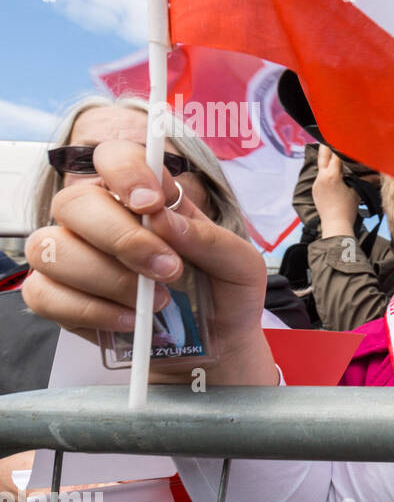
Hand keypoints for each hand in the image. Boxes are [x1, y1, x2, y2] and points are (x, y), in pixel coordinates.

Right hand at [22, 139, 276, 385]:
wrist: (216, 345)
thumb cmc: (224, 293)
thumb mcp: (240, 265)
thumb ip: (210, 239)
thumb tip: (165, 219)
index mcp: (141, 196)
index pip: (113, 157)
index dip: (125, 172)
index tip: (150, 203)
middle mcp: (97, 218)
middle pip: (74, 202)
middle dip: (122, 238)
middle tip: (169, 269)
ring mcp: (70, 256)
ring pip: (54, 249)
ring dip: (109, 279)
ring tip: (157, 302)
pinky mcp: (56, 297)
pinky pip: (46, 294)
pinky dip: (91, 311)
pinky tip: (130, 321)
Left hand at [312, 145, 360, 238]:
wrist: (335, 224)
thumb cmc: (347, 209)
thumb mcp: (356, 193)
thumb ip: (365, 181)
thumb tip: (377, 176)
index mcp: (332, 175)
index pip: (335, 155)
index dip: (339, 146)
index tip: (342, 138)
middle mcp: (322, 177)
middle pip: (322, 156)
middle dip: (326, 146)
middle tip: (328, 136)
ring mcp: (317, 183)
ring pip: (321, 166)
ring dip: (326, 159)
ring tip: (331, 153)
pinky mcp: (315, 190)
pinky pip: (319, 176)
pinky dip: (325, 171)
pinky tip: (330, 172)